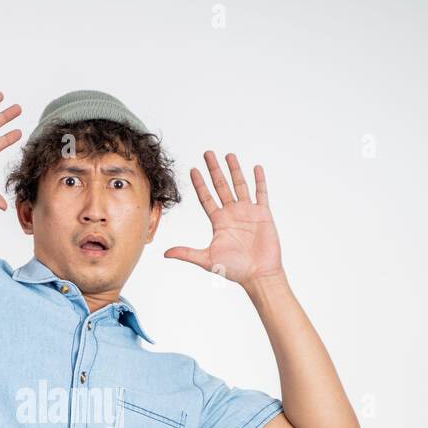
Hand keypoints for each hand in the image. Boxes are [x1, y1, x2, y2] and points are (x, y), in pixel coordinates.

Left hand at [164, 151, 283, 285]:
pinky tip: (255, 168)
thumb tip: (165, 254)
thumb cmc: (235, 270)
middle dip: (214, 170)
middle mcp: (232, 213)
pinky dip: (259, 181)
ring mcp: (248, 212)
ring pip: (240, 185)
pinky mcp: (263, 214)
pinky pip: (261, 193)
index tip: (193, 170)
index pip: (206, 198)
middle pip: (221, 186)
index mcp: (219, 221)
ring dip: (234, 170)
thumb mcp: (207, 260)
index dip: (199, 184)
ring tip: (228, 155)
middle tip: (208, 153)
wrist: (258, 274)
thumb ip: (187, 253)